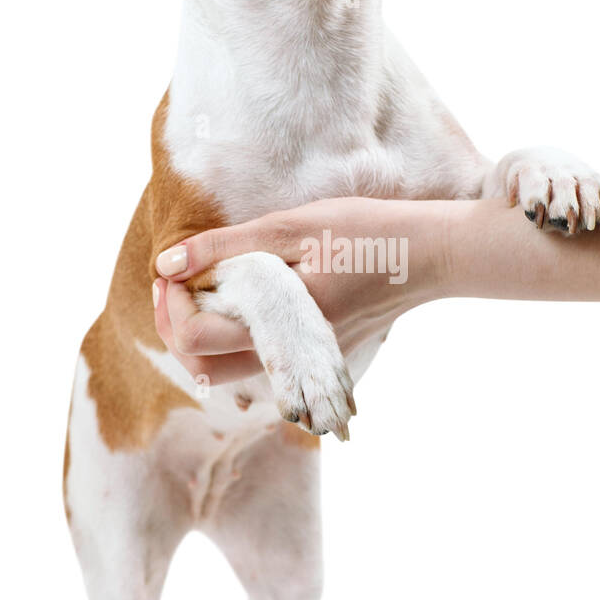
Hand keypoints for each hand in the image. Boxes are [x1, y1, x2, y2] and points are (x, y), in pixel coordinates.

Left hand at [153, 197, 449, 383]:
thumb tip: (166, 265)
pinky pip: (262, 361)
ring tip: (206, 287)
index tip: (172, 269)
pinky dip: (236, 336)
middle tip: (178, 281)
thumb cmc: (366, 233)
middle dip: (176, 326)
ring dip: (203, 335)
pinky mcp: (321, 357)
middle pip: (204, 370)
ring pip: (231, 372)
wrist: (433, 255)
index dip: (170, 304)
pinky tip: (246, 296)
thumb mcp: (291, 227)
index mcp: (277, 327)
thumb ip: (225, 248)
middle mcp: (290, 359)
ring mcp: (307, 363)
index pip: (194, 340)